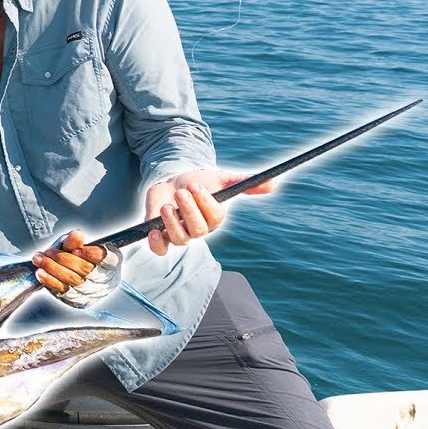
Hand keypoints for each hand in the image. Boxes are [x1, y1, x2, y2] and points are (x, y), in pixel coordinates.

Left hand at [32, 229, 121, 306]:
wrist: (82, 279)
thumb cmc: (82, 260)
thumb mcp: (79, 246)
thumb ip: (76, 241)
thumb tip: (76, 235)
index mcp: (111, 263)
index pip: (105, 258)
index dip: (91, 254)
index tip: (76, 249)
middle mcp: (106, 279)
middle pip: (85, 269)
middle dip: (63, 259)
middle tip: (48, 251)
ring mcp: (93, 293)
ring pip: (73, 281)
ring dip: (53, 269)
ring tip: (39, 259)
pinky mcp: (80, 301)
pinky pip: (64, 292)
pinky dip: (51, 282)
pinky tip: (41, 273)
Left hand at [143, 169, 276, 254]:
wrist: (172, 181)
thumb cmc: (198, 182)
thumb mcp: (221, 179)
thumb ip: (245, 183)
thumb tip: (274, 182)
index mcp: (214, 217)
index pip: (215, 217)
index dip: (205, 203)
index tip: (196, 185)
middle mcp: (198, 229)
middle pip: (197, 229)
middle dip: (189, 210)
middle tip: (182, 192)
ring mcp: (179, 233)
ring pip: (180, 239)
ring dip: (172, 222)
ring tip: (167, 206)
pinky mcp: (160, 235)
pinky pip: (160, 249)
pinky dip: (156, 244)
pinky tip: (153, 232)